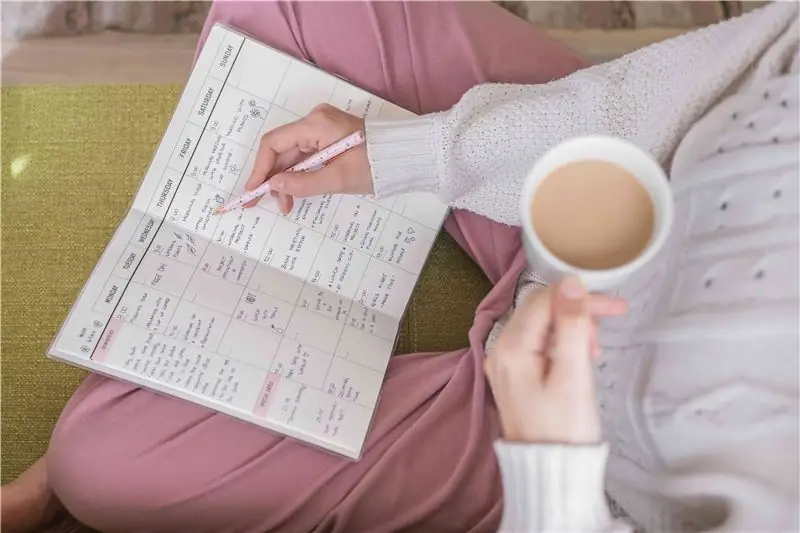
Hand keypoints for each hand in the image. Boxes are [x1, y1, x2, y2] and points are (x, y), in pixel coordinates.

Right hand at [247, 104, 373, 213]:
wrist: (405, 156)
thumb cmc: (376, 167)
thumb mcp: (339, 179)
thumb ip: (303, 184)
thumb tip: (274, 186)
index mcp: (316, 124)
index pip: (274, 143)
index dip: (260, 169)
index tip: (252, 192)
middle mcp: (315, 120)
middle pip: (282, 150)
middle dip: (274, 179)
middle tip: (275, 205)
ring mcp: (322, 127)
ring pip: (292, 154)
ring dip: (286, 179)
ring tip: (288, 205)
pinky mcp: (328, 136)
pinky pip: (305, 154)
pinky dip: (299, 173)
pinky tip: (296, 191)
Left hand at [484, 277, 626, 444]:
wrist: (550, 472)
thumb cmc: (564, 429)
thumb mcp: (573, 375)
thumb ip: (571, 326)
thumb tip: (570, 283)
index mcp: (510, 348)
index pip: (543, 301)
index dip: (579, 296)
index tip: (614, 305)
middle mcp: (500, 351)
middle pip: (539, 310)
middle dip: (576, 309)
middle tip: (612, 318)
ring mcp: (505, 364)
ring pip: (540, 326)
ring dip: (571, 326)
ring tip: (595, 348)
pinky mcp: (515, 376)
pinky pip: (537, 344)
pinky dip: (561, 343)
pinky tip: (580, 355)